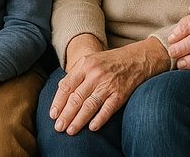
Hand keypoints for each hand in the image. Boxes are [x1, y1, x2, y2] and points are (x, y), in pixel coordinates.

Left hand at [49, 36, 167, 134]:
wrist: (136, 59)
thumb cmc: (109, 62)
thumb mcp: (90, 60)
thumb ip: (75, 74)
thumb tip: (60, 89)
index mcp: (85, 65)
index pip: (67, 86)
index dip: (58, 102)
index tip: (53, 114)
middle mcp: (95, 74)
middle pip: (77, 98)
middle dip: (66, 114)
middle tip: (58, 127)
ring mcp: (108, 84)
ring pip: (90, 105)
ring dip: (79, 120)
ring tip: (70, 130)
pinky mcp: (120, 94)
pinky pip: (108, 109)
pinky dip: (99, 119)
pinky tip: (92, 128)